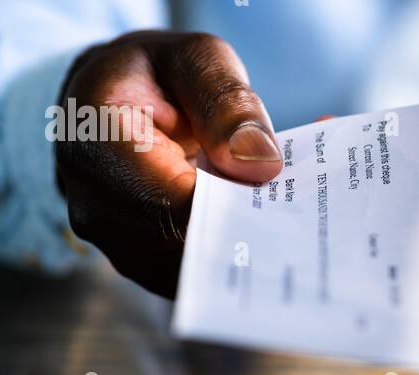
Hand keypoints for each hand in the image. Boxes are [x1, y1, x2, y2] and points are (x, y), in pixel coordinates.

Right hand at [56, 31, 283, 296]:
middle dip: (259, 231)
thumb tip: (260, 164)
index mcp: (98, 149)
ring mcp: (122, 244)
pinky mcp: (150, 263)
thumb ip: (225, 102)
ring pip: (202, 269)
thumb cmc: (153, 75)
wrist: (112, 103)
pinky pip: (203, 270)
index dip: (238, 207)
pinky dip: (245, 249)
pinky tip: (283, 219)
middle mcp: (100, 210)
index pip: (176, 205)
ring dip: (258, 244)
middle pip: (191, 247)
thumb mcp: (193, 60)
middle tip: (320, 211)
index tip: (294, 194)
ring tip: (307, 211)